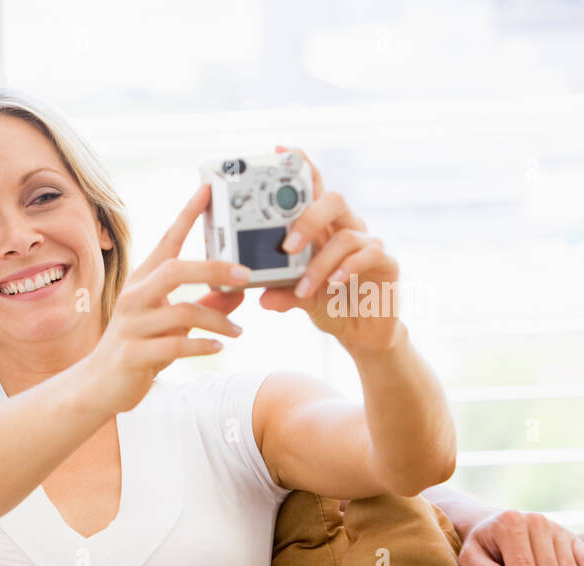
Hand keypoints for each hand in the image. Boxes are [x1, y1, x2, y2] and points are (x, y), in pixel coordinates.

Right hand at [86, 183, 247, 413]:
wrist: (99, 385)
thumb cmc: (138, 348)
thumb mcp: (172, 324)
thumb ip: (203, 306)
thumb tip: (238, 294)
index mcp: (142, 282)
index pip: (167, 241)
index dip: (187, 215)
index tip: (208, 190)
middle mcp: (134, 297)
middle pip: (176, 270)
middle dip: (214, 269)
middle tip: (245, 275)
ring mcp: (131, 326)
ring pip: (183, 312)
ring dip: (218, 321)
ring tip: (238, 330)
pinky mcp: (134, 354)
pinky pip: (176, 346)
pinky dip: (202, 346)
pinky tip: (218, 348)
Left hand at [256, 145, 403, 356]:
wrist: (361, 332)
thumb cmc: (328, 304)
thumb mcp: (297, 298)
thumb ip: (281, 292)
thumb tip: (263, 299)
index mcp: (321, 228)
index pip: (312, 189)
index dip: (301, 166)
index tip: (282, 150)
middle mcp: (345, 228)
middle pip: (332, 200)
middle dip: (307, 217)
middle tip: (286, 245)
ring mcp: (367, 243)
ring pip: (345, 236)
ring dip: (319, 265)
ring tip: (303, 289)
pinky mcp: (385, 263)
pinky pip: (369, 254)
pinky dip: (348, 268)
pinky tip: (333, 284)